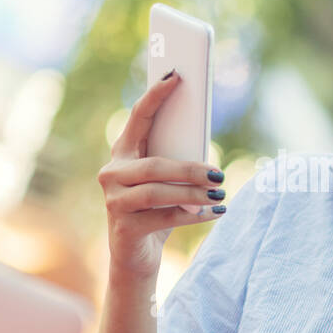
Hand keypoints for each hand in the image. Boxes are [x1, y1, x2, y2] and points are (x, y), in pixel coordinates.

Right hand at [97, 70, 226, 278]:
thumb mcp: (167, 184)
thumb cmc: (157, 212)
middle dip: (190, 169)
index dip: (155, 96)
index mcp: (123, 154)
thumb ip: (177, 164)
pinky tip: (215, 213)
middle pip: (154, 165)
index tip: (175, 75)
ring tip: (220, 194)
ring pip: (157, 192)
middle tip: (219, 173)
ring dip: (193, 193)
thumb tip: (208, 155)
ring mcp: (113, 201)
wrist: (137, 257)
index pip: (137, 119)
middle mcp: (111, 174)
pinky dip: (193, 215)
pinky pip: (163, 217)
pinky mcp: (123, 228)